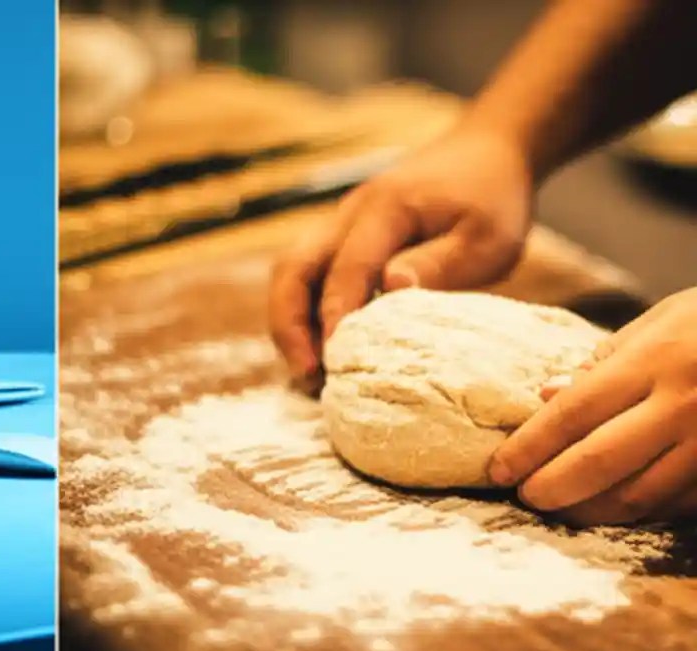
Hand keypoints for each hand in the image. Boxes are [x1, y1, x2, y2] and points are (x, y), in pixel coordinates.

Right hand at [269, 125, 533, 379]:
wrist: (486, 151)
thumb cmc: (491, 197)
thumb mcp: (486, 236)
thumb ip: (439, 263)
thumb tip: (392, 288)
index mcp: (385, 208)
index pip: (348, 266)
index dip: (336, 312)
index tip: (333, 357)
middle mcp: (349, 214)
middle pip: (293, 267)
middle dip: (288, 322)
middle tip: (305, 371)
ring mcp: (339, 224)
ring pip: (291, 272)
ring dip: (289, 320)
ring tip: (307, 369)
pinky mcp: (342, 237)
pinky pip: (308, 275)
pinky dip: (304, 312)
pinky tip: (321, 346)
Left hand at [489, 288, 696, 525]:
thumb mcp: (660, 321)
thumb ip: (602, 362)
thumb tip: (546, 396)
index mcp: (656, 361)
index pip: (573, 414)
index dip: (528, 447)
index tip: (498, 469)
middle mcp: (684, 404)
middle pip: (599, 463)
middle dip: (551, 488)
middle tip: (525, 498)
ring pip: (638, 496)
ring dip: (590, 510)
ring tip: (561, 508)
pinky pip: (676, 504)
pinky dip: (639, 511)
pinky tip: (613, 508)